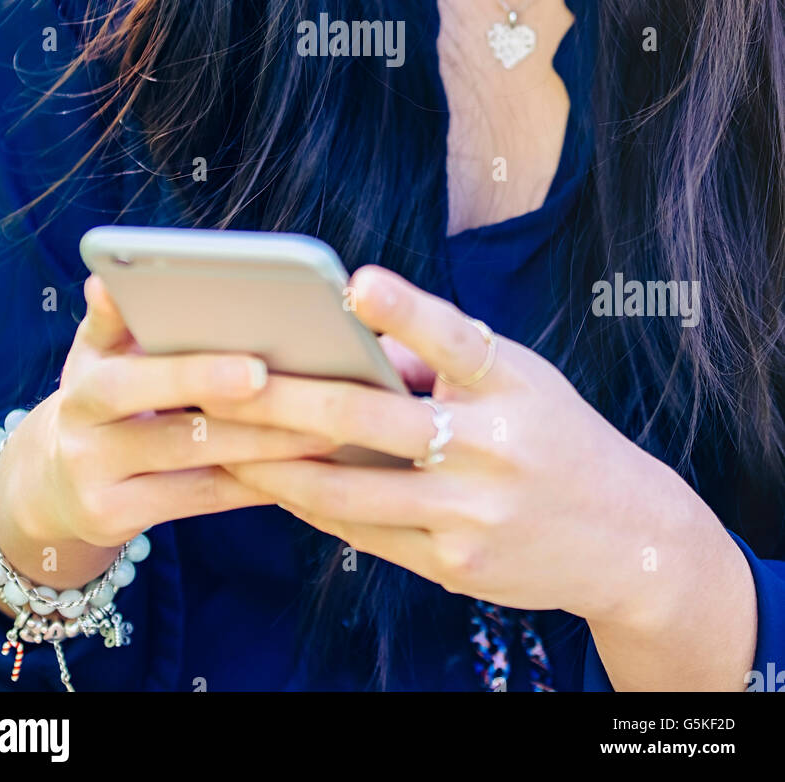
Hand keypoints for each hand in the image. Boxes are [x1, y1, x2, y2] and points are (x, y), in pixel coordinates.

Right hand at [0, 275, 336, 602]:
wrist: (50, 479)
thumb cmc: (99, 397)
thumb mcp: (93, 354)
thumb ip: (112, 319)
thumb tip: (106, 278)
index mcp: (83, 385)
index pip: (134, 380)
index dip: (193, 374)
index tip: (255, 366)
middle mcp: (83, 439)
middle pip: (172, 430)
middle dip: (246, 417)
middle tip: (314, 402)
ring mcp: (97, 486)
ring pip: (196, 467)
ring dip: (265, 449)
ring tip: (326, 431)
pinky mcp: (117, 519)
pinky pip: (200, 500)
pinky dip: (253, 484)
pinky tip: (302, 468)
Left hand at [215, 265, 711, 628]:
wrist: (628, 540)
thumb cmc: (555, 436)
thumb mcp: (520, 379)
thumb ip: (440, 359)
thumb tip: (348, 340)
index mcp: (511, 384)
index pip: (454, 338)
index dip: (405, 308)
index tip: (356, 282)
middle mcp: (491, 449)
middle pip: (371, 420)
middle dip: (284, 401)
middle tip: (218, 380)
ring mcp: (471, 514)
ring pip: (348, 491)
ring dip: (274, 466)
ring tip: (218, 441)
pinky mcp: (455, 566)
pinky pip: (363, 533)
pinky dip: (311, 506)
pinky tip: (270, 485)